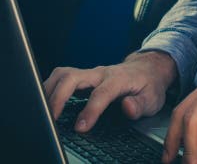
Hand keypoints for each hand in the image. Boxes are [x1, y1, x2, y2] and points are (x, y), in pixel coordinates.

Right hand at [42, 51, 177, 132]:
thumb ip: (140, 105)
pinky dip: (50, 89)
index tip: (81, 128)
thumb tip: (127, 107)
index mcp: (118, 79)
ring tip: (43, 112)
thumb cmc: (149, 85)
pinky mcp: (82, 77)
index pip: (101, 93)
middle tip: (51, 119)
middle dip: (58, 97)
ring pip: (62, 74)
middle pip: (72, 77)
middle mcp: (100, 73)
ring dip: (49, 91)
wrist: (147, 69)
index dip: (90, 110)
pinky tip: (46, 103)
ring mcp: (90, 73)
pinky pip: (61, 78)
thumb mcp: (153, 98)